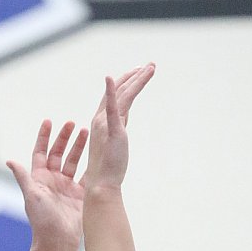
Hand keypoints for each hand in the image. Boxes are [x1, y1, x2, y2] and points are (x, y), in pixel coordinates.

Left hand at [6, 118, 88, 250]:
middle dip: (64, 138)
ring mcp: (67, 187)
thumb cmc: (42, 220)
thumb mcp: (31, 195)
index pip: (40, 152)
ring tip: (86, 131)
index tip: (49, 121)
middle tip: (72, 123)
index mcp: (39, 179)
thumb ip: (23, 177)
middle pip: (58, 153)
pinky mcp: (79, 195)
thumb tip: (10, 161)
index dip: (44, 137)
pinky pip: (86, 176)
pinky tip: (96, 153)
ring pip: (73, 161)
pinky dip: (91, 165)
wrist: (57, 241)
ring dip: (78, 147)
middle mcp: (53, 181)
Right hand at [84, 62, 154, 190]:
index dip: (126, 82)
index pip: (114, 96)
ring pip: (123, 95)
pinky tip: (109, 79)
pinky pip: (111, 108)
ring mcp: (106, 124)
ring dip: (137, 79)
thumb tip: (125, 118)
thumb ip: (118, 127)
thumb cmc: (109, 169)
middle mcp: (101, 119)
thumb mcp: (116, 141)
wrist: (102, 185)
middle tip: (150, 65)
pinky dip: (110, 92)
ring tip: (151, 68)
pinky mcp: (112, 131)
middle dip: (135, 76)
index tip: (138, 73)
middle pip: (120, 91)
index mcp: (101, 121)